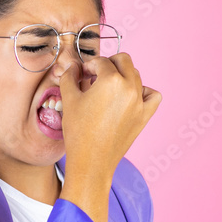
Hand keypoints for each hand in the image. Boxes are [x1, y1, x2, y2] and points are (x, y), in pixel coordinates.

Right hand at [57, 52, 160, 177]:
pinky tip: (130, 97)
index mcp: (111, 80)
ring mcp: (140, 102)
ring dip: (122, 76)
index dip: (89, 66)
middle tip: (96, 75)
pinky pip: (152, 95)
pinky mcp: (145, 115)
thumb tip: (72, 68)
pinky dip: (144, 91)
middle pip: (123, 60)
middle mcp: (130, 87)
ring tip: (108, 88)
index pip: (101, 62)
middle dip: (108, 64)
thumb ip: (70, 77)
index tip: (82, 74)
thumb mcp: (69, 100)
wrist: (91, 161)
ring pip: (136, 75)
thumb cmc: (79, 132)